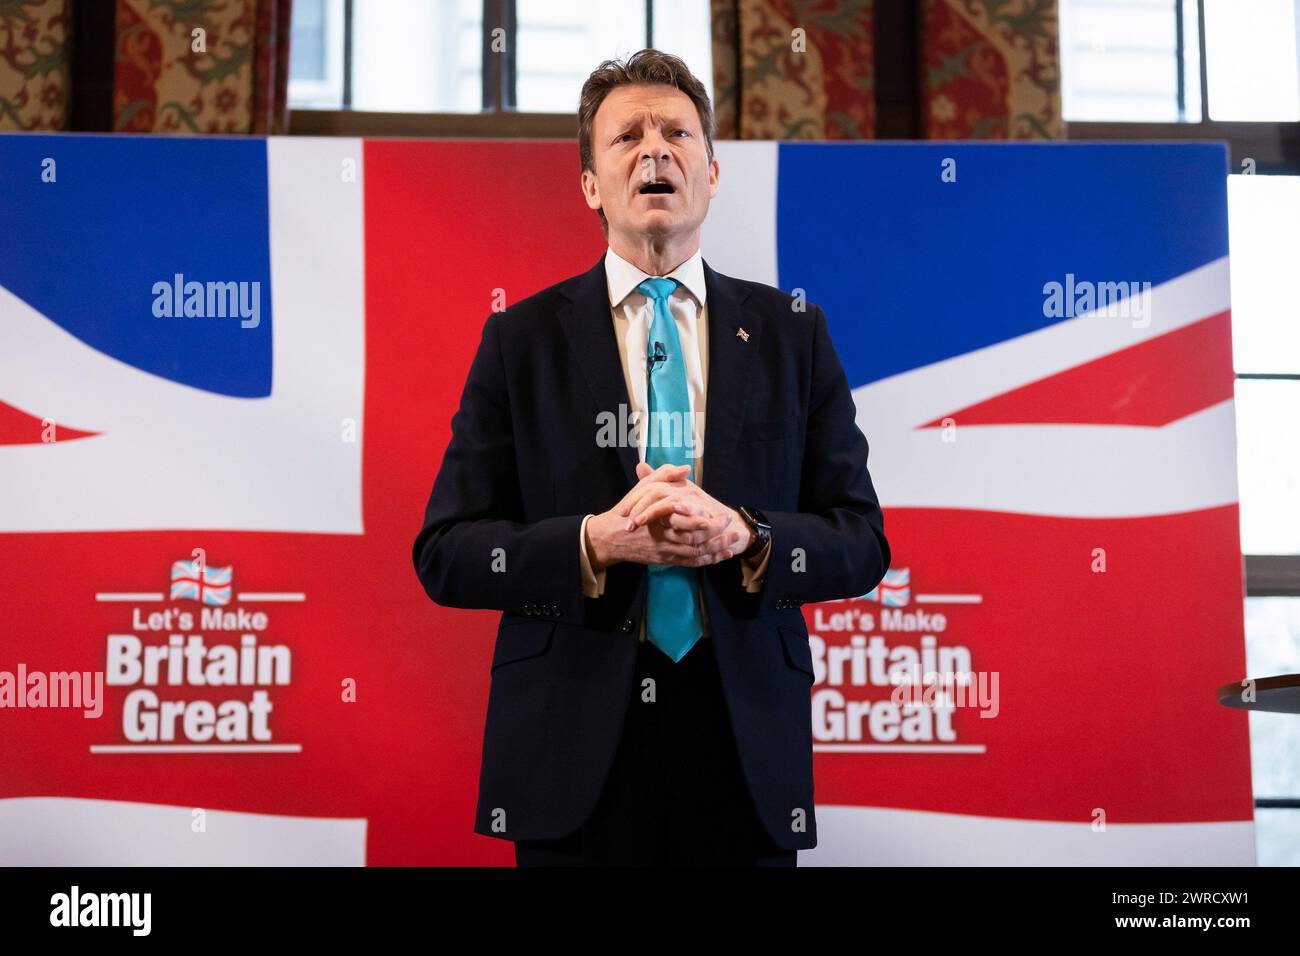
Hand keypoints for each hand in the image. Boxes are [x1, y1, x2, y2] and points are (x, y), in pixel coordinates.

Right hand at [585, 462, 750, 569]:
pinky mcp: (667, 560)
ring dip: (717, 550)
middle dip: (718, 537)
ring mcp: (666, 551)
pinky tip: (721, 556)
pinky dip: (708, 560)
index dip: (710, 522)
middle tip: (734, 530)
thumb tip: (685, 468)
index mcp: (661, 519)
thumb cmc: (628, 510)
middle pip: (697, 542)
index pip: (690, 524)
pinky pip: (691, 563)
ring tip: (734, 543)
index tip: (723, 515)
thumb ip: (664, 474)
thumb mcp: (644, 488)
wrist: (612, 537)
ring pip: (696, 555)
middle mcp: (665, 538)